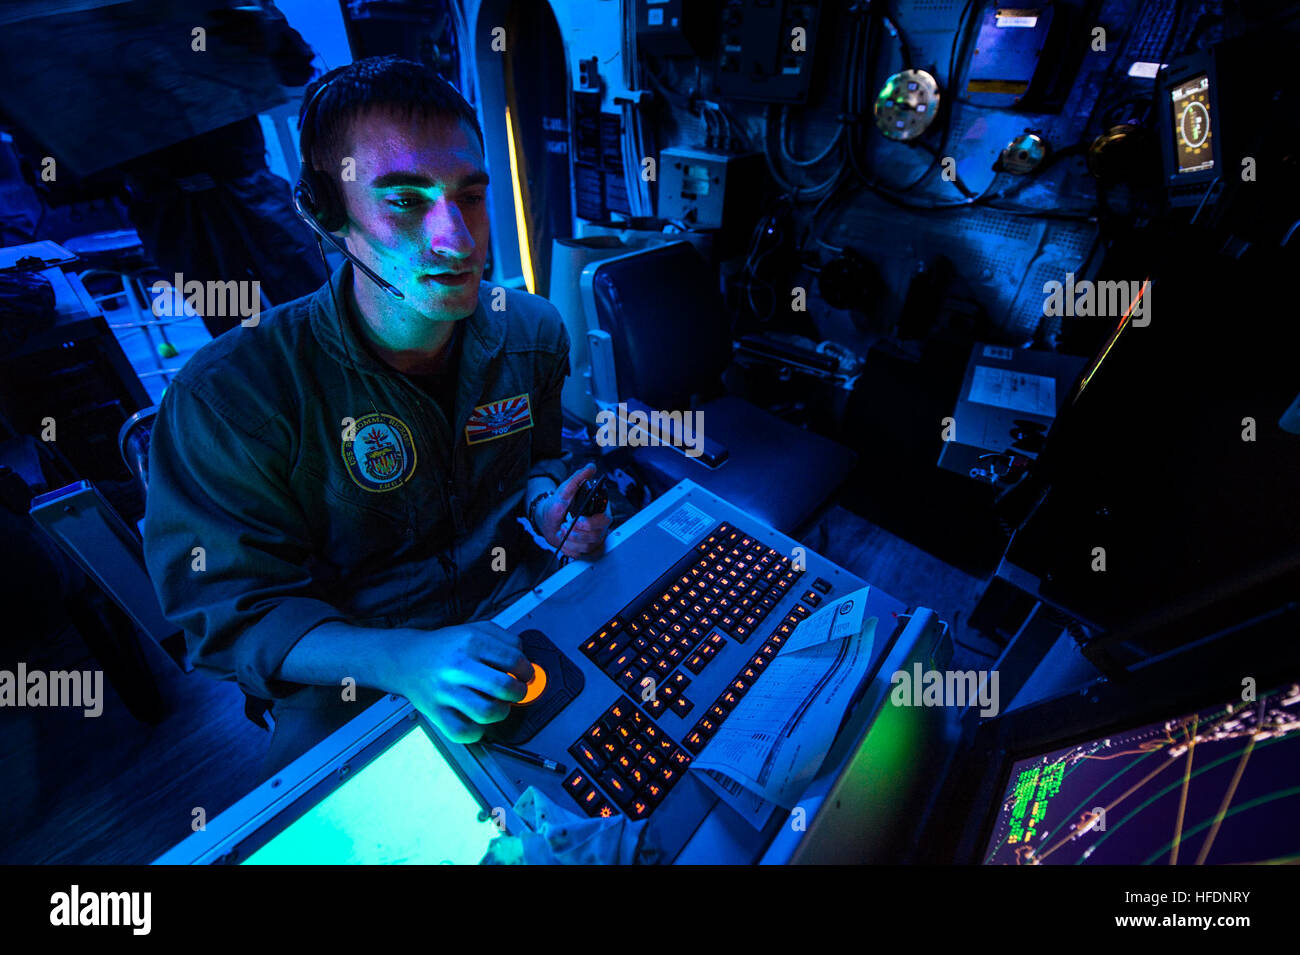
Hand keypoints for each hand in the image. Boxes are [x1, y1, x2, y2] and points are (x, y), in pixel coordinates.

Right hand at [391, 623, 532, 743]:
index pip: (513, 660)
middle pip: (503, 687)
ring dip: (501, 712)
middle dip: (519, 692)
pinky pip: (463, 731)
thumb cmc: (445, 647)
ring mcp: (446, 691)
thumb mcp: (475, 629)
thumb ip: (504, 639)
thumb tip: (525, 659)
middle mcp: (458, 666)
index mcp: (471, 642)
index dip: (526, 670)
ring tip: (499, 705)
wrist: (406, 659)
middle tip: (516, 692)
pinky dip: (477, 731)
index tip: (525, 675)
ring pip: (487, 712)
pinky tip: (478, 719)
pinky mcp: (436, 712)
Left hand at [536, 464, 611, 557]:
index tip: (577, 521)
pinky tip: (565, 540)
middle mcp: (599, 524)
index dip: (590, 523)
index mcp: (598, 509)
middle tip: (566, 527)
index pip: (604, 520)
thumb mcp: (565, 489)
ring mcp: (593, 537)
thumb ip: (578, 478)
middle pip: (597, 535)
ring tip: (563, 532)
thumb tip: (590, 467)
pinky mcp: (586, 548)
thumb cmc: (557, 504)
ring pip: (589, 546)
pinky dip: (570, 548)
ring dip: (572, 541)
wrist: (547, 519)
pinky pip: (582, 553)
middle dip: (578, 534)